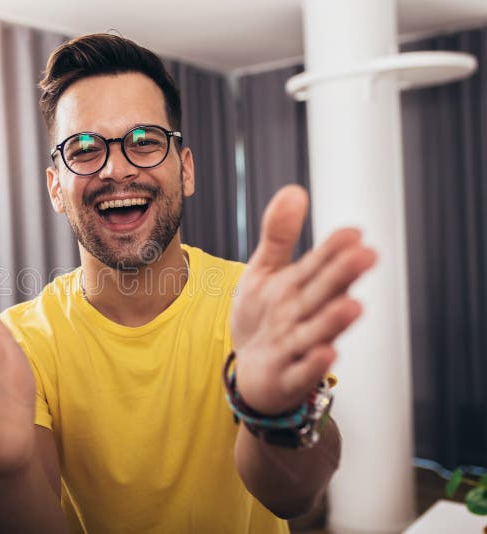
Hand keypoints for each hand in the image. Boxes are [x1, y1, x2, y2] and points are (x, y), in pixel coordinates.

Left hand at [230, 185, 376, 414]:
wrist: (252, 371)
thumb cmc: (265, 317)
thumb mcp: (265, 271)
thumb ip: (279, 235)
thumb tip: (294, 190)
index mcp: (300, 287)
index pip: (319, 264)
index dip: (334, 250)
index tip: (353, 233)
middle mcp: (304, 315)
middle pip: (323, 293)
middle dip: (342, 276)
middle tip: (366, 255)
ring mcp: (297, 348)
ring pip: (317, 332)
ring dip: (334, 320)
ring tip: (353, 305)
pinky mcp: (286, 378)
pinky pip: (300, 372)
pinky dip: (313, 365)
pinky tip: (326, 353)